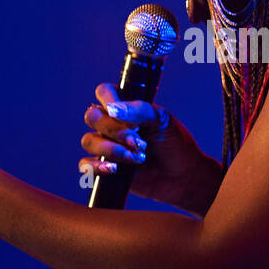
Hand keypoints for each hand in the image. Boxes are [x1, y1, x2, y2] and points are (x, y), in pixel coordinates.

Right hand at [79, 83, 221, 215]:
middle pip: (92, 117)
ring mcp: (106, 146)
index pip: (104, 93)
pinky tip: (115, 169)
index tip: (122, 113)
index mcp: (125, 107)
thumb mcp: (162, 120)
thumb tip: (112, 109)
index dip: (108, 100)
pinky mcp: (104, 168)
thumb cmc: (174, 143)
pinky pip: (85, 165)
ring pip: (88, 141)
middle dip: (114, 130)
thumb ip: (138, 110)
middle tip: (138, 142)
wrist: (183, 176)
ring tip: (137, 158)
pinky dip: (97, 166)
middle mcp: (112, 124)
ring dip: (111, 150)